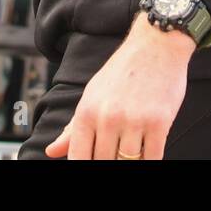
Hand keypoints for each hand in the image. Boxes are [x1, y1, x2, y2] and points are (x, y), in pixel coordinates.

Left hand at [45, 12, 196, 159]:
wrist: (157, 44)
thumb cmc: (123, 70)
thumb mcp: (92, 94)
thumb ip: (72, 127)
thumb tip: (51, 152)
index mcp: (87, 112)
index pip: (79, 157)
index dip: (84, 166)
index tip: (94, 161)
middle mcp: (108, 118)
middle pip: (104, 163)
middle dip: (109, 161)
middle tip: (114, 153)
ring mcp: (134, 121)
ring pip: (128, 162)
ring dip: (130, 160)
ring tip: (130, 151)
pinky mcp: (159, 123)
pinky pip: (152, 158)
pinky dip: (149, 159)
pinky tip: (147, 154)